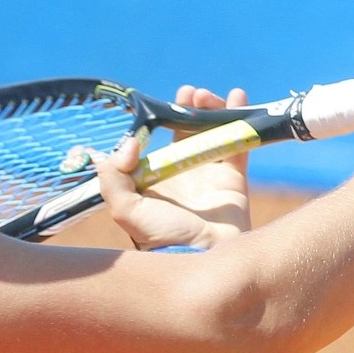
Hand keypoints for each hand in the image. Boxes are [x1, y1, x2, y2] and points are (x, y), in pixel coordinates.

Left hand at [95, 85, 250, 250]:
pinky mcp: (234, 178)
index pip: (156, 141)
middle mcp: (181, 174)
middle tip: (191, 95)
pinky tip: (237, 98)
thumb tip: (126, 145)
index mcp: (154, 179)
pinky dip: (240, 120)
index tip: (165, 104)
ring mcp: (208, 174)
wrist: (201, 257)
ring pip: (212, 132)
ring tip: (208, 97)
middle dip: (188, 108)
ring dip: (212, 109)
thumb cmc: (161, 237)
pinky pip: (238, 143)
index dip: (161, 119)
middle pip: (186, 131)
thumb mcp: (125, 210)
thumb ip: (113, 178)